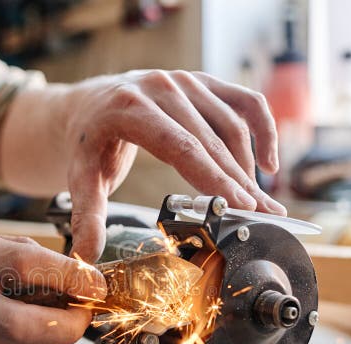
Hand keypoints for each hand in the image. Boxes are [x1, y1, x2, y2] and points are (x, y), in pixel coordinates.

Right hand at [0, 229, 105, 343]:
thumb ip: (15, 249)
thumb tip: (65, 265)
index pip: (41, 270)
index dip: (80, 277)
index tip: (97, 282)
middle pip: (53, 329)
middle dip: (76, 317)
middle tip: (75, 301)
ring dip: (52, 331)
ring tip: (33, 309)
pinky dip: (28, 343)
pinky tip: (9, 324)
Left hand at [54, 70, 284, 260]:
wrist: (88, 105)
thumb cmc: (88, 142)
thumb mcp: (81, 176)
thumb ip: (86, 215)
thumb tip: (87, 256)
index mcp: (131, 108)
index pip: (182, 147)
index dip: (214, 178)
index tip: (241, 206)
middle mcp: (161, 87)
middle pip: (212, 140)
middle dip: (240, 182)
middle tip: (264, 217)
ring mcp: (185, 81)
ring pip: (232, 125)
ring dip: (250, 166)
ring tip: (262, 204)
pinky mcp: (201, 82)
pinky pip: (245, 101)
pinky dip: (264, 129)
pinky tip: (269, 163)